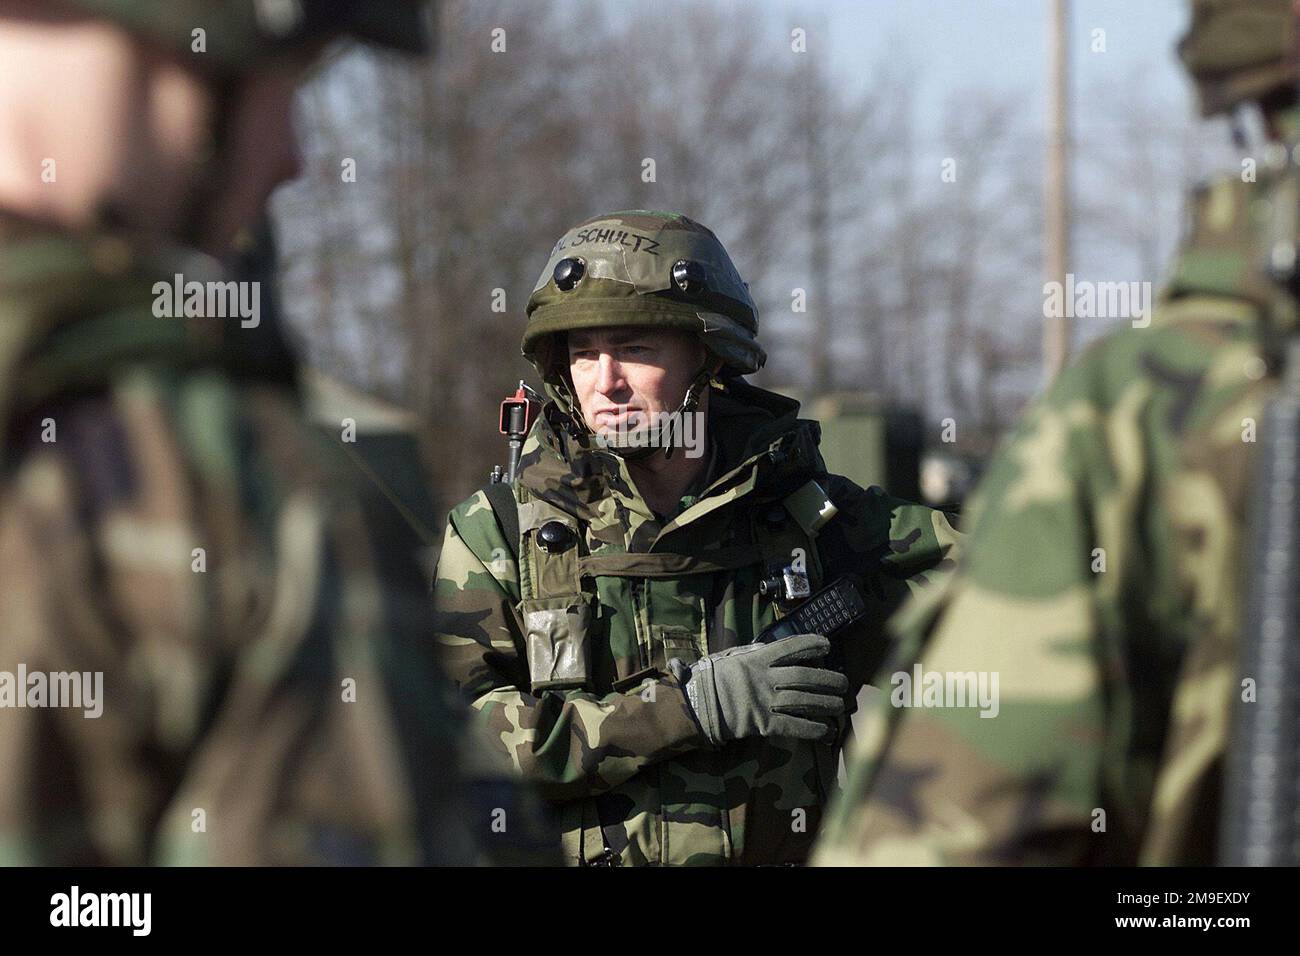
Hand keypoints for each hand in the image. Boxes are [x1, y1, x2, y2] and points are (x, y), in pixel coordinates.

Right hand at [669, 633, 847, 745]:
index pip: (790, 647)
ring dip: (826, 704)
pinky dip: (813, 729)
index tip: (827, 646)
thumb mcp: (730, 657)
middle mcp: (764, 677)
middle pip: (804, 677)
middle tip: (844, 684)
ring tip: (840, 706)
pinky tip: (827, 732)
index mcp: (756, 658)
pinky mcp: (763, 723)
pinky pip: (793, 726)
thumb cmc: (711, 679)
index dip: (811, 645)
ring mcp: (764, 700)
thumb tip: (773, 649)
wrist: (695, 706)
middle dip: (828, 680)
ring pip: (804, 701)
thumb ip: (752, 653)